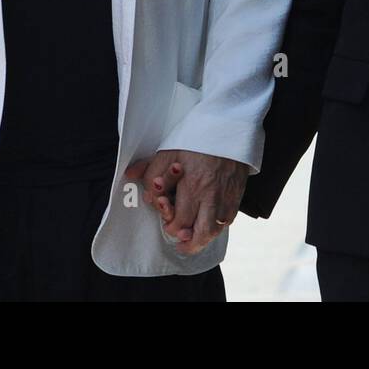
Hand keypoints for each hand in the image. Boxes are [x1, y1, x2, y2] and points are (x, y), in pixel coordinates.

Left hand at [125, 150, 248, 254]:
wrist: (230, 127)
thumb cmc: (198, 138)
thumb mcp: (170, 149)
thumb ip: (151, 167)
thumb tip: (131, 176)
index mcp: (192, 186)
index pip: (179, 222)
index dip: (170, 226)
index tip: (167, 222)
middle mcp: (210, 196)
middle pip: (199, 234)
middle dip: (187, 241)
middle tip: (180, 241)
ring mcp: (226, 198)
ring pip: (215, 231)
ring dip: (203, 239)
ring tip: (193, 241)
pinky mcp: (237, 195)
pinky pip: (227, 221)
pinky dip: (217, 226)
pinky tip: (210, 223)